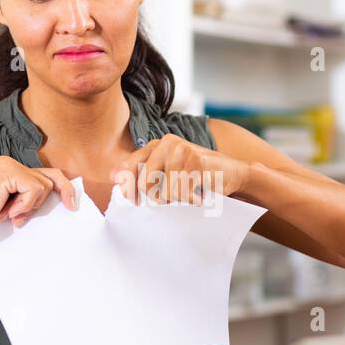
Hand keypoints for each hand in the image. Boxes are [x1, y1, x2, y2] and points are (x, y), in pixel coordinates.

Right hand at [0, 155, 78, 234]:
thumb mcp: (19, 207)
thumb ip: (34, 198)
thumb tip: (63, 198)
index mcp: (14, 169)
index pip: (48, 174)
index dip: (64, 188)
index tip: (71, 204)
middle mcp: (11, 163)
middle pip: (52, 175)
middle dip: (62, 191)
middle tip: (70, 207)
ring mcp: (9, 165)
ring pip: (43, 185)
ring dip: (31, 206)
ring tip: (13, 215)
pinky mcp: (8, 172)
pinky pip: (34, 189)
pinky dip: (26, 205)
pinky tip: (9, 212)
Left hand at [108, 133, 251, 205]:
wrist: (232, 172)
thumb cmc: (197, 175)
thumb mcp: (168, 172)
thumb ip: (142, 172)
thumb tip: (112, 177)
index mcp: (156, 144)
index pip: (130, 167)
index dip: (129, 188)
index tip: (134, 201)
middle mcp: (166, 143)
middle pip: (144, 183)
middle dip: (158, 197)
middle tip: (174, 196)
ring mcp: (181, 149)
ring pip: (163, 191)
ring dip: (177, 199)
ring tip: (189, 192)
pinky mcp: (195, 160)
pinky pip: (180, 192)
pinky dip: (189, 199)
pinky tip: (198, 193)